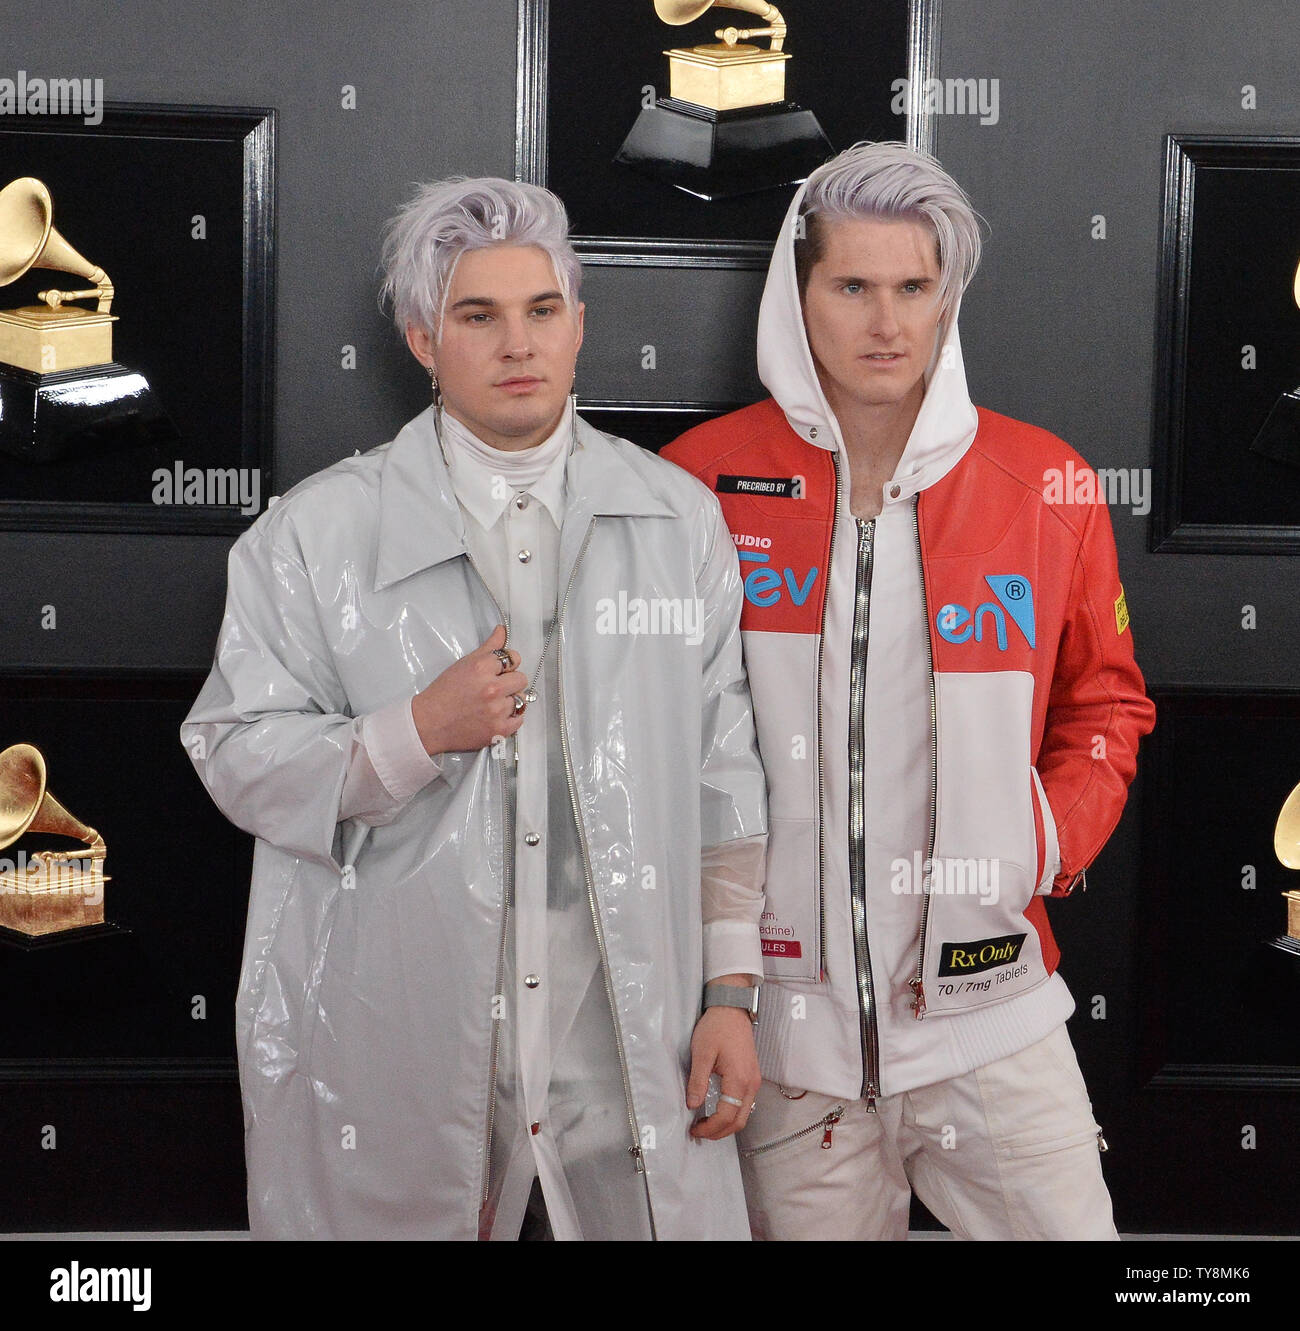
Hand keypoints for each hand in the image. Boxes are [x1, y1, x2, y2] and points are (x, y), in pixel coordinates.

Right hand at [410, 624, 529, 754]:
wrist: (430, 723)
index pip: (514, 658)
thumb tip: (502, 631)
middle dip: (510, 682)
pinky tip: (495, 716)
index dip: (506, 665)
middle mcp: (491, 689)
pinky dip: (510, 718)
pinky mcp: (499, 729)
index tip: (500, 671)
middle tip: (495, 688)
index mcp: (482, 669)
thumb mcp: (464, 664)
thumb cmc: (443, 695)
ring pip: (520, 699)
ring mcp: (496, 711)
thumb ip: (488, 647)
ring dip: (509, 701)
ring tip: (491, 703)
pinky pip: (519, 719)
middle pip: (521, 679)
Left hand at [686, 985, 760, 1140]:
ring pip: (743, 1114)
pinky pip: (745, 1104)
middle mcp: (751, 1084)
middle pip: (739, 1121)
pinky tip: (717, 1111)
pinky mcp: (752, 1076)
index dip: (710, 1128)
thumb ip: (698, 1081)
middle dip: (718, 1132)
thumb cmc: (716, 1028)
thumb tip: (692, 1105)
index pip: (727, 1116)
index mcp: (739, 1079)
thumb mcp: (701, 1053)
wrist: (732, 1008)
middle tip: (699, 1132)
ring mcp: (754, 1080)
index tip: (694, 1130)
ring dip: (725, 1124)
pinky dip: (731, 1114)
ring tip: (705, 1124)